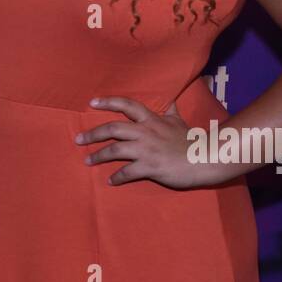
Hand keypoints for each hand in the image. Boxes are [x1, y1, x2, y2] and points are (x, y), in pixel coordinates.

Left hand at [76, 95, 208, 188]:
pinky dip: (117, 177)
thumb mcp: (179, 121)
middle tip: (78, 139)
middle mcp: (145, 132)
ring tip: (87, 160)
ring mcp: (146, 149)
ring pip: (115, 150)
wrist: (204, 158)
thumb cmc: (190, 140)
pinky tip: (110, 181)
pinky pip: (127, 172)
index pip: (126, 105)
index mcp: (151, 120)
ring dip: (98, 156)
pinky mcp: (150, 167)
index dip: (108, 102)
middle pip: (113, 128)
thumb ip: (171, 111)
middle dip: (93, 134)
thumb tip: (170, 100)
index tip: (92, 102)